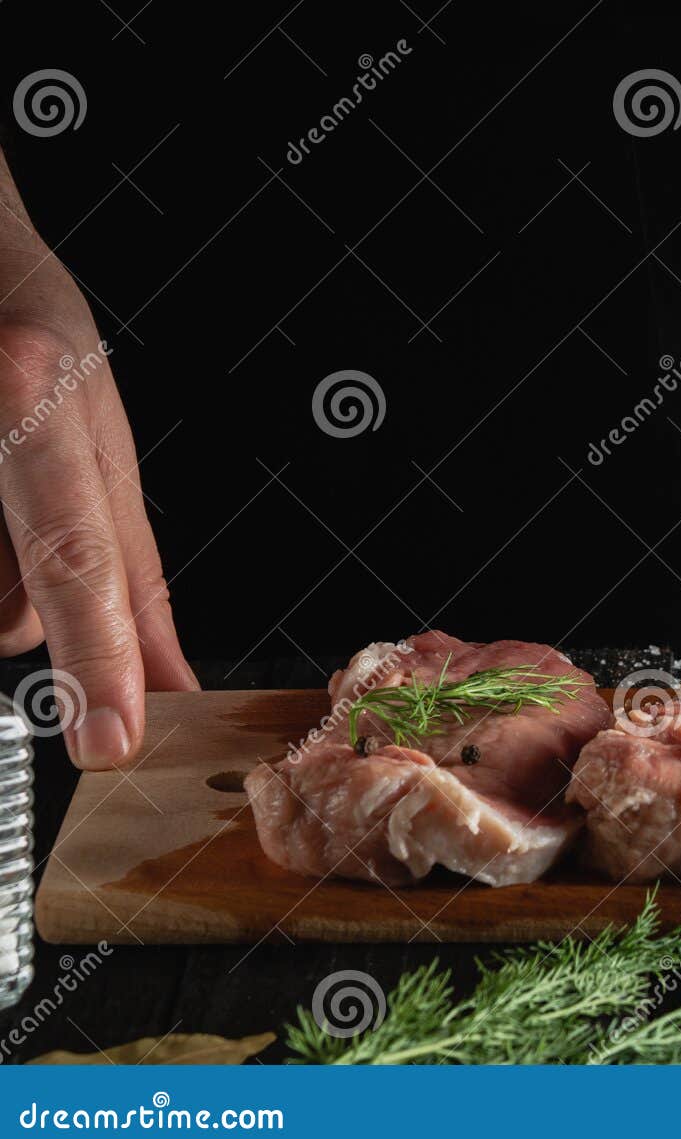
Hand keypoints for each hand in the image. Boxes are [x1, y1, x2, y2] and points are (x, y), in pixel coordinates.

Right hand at [1, 148, 197, 768]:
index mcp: (39, 404)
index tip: (113, 741)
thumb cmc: (30, 359)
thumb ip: (132, 577)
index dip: (96, 656)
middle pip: (8, 613)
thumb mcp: (101, 451)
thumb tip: (171, 688)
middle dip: (32, 607)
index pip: (76, 553)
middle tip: (18, 522)